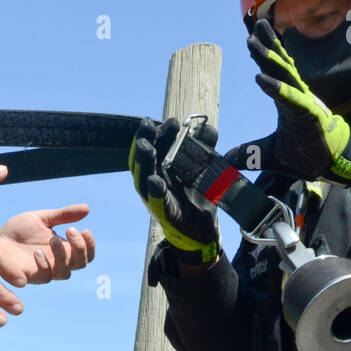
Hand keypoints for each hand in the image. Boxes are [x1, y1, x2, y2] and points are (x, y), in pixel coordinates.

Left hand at [0, 206, 94, 283]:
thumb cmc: (19, 230)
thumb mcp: (42, 218)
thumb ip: (63, 215)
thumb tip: (87, 208)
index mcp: (63, 247)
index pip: (85, 254)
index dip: (89, 245)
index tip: (85, 230)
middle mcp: (57, 262)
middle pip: (80, 264)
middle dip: (80, 249)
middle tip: (70, 231)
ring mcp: (45, 271)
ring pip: (65, 273)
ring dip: (63, 256)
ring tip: (53, 239)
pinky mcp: (30, 277)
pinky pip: (45, 277)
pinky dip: (44, 265)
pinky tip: (37, 252)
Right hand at [129, 117, 219, 260]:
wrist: (202, 228)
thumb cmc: (197, 193)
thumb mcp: (204, 166)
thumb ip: (206, 146)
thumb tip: (207, 128)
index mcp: (161, 165)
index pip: (155, 144)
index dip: (159, 131)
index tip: (172, 122)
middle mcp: (153, 178)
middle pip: (143, 157)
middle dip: (144, 139)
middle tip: (148, 125)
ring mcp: (155, 196)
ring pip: (143, 177)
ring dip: (143, 161)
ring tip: (146, 147)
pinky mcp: (164, 213)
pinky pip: (156, 202)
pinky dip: (154, 192)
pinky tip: (154, 181)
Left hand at [248, 21, 350, 184]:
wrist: (335, 166)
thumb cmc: (307, 154)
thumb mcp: (270, 155)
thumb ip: (249, 153)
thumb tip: (226, 160)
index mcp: (288, 100)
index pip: (274, 73)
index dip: (263, 56)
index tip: (251, 38)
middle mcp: (296, 96)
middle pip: (279, 66)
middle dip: (266, 45)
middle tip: (256, 25)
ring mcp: (303, 103)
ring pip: (284, 75)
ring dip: (268, 58)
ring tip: (252, 42)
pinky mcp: (308, 115)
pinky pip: (290, 99)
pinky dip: (276, 88)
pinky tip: (261, 78)